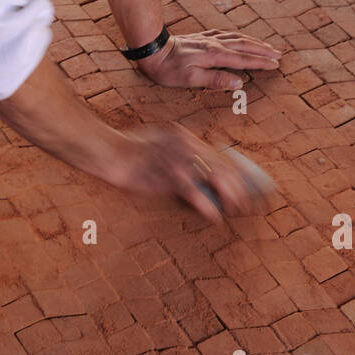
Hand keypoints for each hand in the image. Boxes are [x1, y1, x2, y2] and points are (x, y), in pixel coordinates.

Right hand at [107, 123, 269, 221]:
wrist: (109, 151)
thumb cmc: (128, 152)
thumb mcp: (156, 144)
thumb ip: (174, 154)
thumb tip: (190, 176)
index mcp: (183, 136)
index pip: (217, 155)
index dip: (233, 173)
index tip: (242, 188)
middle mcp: (186, 145)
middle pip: (222, 166)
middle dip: (239, 188)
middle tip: (246, 204)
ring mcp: (178, 160)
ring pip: (215, 178)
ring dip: (231, 197)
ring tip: (237, 210)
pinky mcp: (168, 175)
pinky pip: (195, 194)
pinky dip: (208, 208)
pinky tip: (215, 218)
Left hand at [136, 29, 280, 90]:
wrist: (152, 49)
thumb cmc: (168, 69)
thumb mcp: (190, 79)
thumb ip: (215, 80)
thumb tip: (238, 82)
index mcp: (214, 55)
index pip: (243, 59)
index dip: (260, 62)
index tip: (275, 65)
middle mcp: (214, 44)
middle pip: (244, 46)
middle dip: (263, 51)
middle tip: (278, 55)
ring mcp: (208, 38)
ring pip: (237, 37)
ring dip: (253, 42)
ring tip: (267, 46)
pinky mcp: (201, 36)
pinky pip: (225, 33)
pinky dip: (237, 35)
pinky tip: (240, 37)